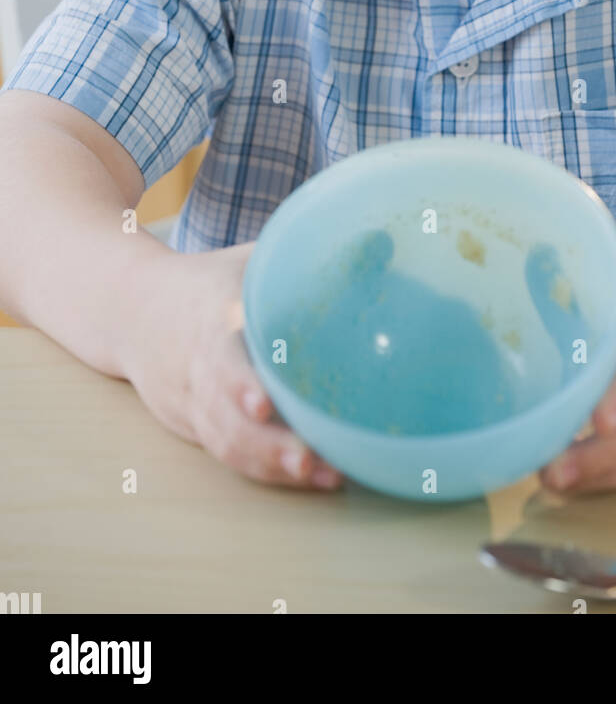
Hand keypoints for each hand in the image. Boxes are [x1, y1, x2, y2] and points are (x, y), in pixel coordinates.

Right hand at [122, 239, 344, 490]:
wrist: (130, 309)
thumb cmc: (207, 281)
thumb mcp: (247, 258)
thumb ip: (306, 254)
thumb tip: (384, 240)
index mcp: (210, 319)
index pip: (221, 354)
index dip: (239, 382)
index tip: (264, 404)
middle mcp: (197, 367)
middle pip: (225, 414)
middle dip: (267, 443)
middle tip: (312, 459)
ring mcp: (190, 401)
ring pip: (226, 442)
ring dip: (272, 465)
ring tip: (325, 477)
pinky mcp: (192, 425)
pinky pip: (225, 453)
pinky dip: (263, 469)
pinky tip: (307, 478)